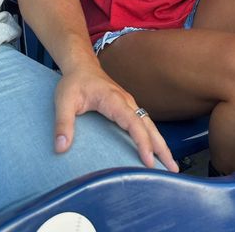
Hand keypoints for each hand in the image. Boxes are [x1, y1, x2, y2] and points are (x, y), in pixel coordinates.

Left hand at [53, 61, 178, 172]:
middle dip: (162, 148)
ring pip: (150, 125)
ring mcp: (129, 104)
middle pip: (149, 126)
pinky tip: (156, 150)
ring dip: (161, 144)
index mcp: (114, 100)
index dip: (142, 143)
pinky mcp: (128, 108)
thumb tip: (61, 147)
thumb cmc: (74, 83)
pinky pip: (144, 124)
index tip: (148, 161)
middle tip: (172, 169)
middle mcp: (126, 102)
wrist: (81, 66)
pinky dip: (153, 138)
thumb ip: (63, 123)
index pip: (133, 123)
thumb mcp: (64, 101)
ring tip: (170, 164)